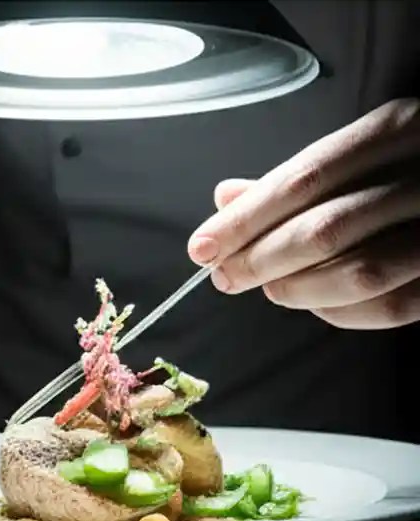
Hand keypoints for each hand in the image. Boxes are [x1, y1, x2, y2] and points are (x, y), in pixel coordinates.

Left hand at [188, 98, 419, 329]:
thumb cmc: (411, 168)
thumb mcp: (362, 151)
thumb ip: (296, 178)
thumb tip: (225, 198)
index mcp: (397, 129)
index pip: (303, 180)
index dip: (244, 220)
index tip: (202, 247)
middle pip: (324, 228)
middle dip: (261, 259)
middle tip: (225, 276)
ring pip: (358, 272)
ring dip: (297, 288)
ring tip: (269, 288)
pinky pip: (390, 307)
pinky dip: (339, 311)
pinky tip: (315, 301)